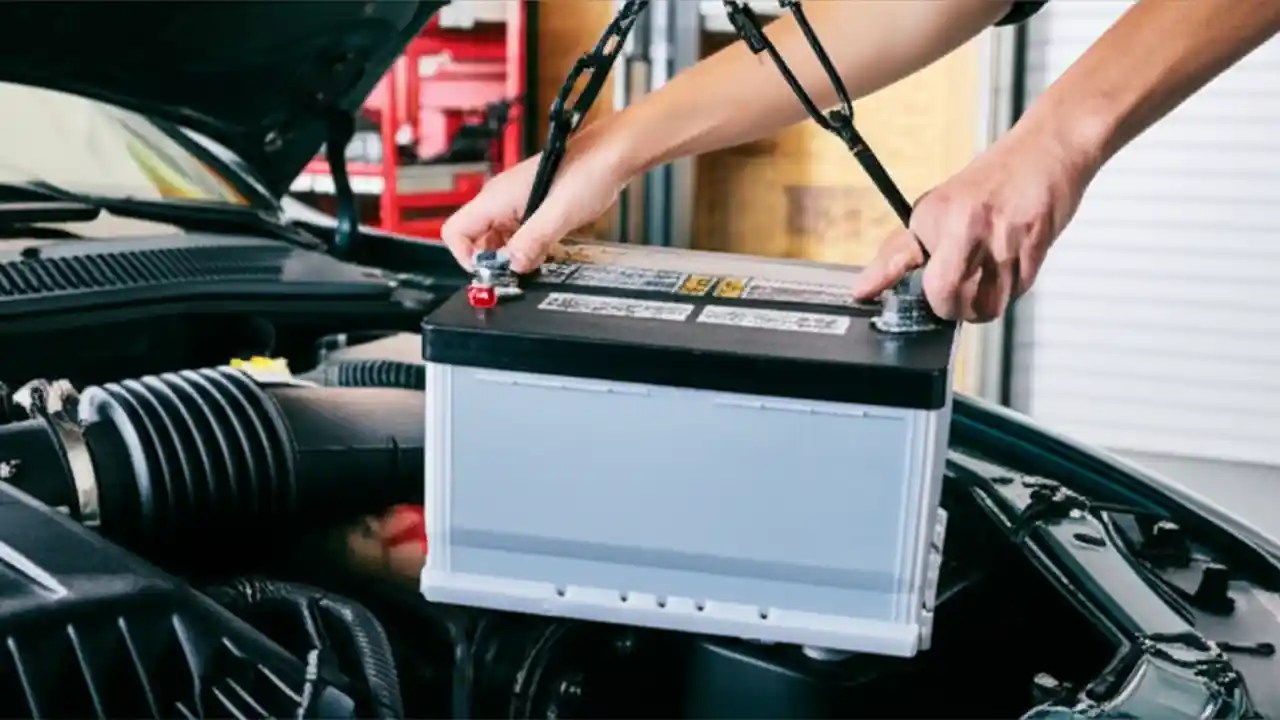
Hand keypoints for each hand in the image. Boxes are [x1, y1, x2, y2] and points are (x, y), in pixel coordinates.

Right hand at [441, 127, 630, 272]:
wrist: (611, 155)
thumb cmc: (588, 170)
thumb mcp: (560, 213)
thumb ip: (533, 241)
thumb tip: (513, 265)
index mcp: (497, 197)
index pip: (455, 231)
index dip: (466, 258)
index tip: (491, 273)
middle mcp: (500, 200)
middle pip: (475, 240)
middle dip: (493, 262)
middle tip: (517, 275)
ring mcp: (515, 203)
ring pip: (497, 240)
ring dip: (511, 257)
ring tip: (535, 263)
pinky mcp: (531, 208)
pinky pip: (517, 235)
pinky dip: (526, 249)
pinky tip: (544, 252)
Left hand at [852, 118, 1098, 322]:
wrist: (1046, 151)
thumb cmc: (990, 183)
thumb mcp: (935, 209)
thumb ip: (900, 254)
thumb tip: (864, 288)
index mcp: (939, 216)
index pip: (911, 268)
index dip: (899, 290)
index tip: (882, 296)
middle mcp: (969, 227)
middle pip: (950, 301)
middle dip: (950, 309)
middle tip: (952, 293)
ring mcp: (1005, 240)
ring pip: (988, 307)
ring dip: (982, 305)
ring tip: (981, 279)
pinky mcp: (1036, 251)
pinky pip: (1016, 293)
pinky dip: (1008, 291)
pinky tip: (1005, 267)